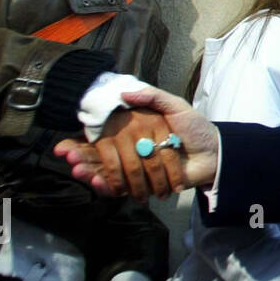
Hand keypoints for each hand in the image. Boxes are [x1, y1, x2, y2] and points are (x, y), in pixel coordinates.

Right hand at [54, 86, 219, 200]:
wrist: (215, 153)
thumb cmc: (196, 128)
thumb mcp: (176, 106)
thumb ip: (152, 97)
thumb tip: (125, 91)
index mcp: (133, 132)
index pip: (102, 139)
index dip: (82, 143)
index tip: (64, 147)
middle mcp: (131, 152)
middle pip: (99, 158)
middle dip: (82, 159)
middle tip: (67, 161)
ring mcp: (137, 170)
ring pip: (107, 173)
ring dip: (90, 173)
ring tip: (78, 171)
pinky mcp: (145, 185)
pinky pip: (123, 188)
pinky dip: (110, 187)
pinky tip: (99, 184)